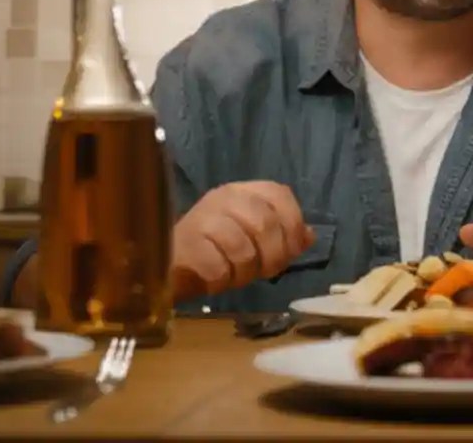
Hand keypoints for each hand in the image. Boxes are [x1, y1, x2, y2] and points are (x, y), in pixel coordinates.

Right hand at [171, 181, 314, 300]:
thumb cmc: (213, 250)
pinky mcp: (185, 244)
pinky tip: (214, 280)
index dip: (293, 223)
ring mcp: (202, 218)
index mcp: (242, 191)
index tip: (292, 249)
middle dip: (273, 256)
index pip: (280, 194)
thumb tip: (310, 236)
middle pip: (266, 224)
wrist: (162, 264)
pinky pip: (218, 267)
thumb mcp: (252, 240)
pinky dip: (222, 280)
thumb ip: (281, 235)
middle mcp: (223, 198)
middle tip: (266, 271)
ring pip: (243, 249)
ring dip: (245, 272)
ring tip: (235, 276)